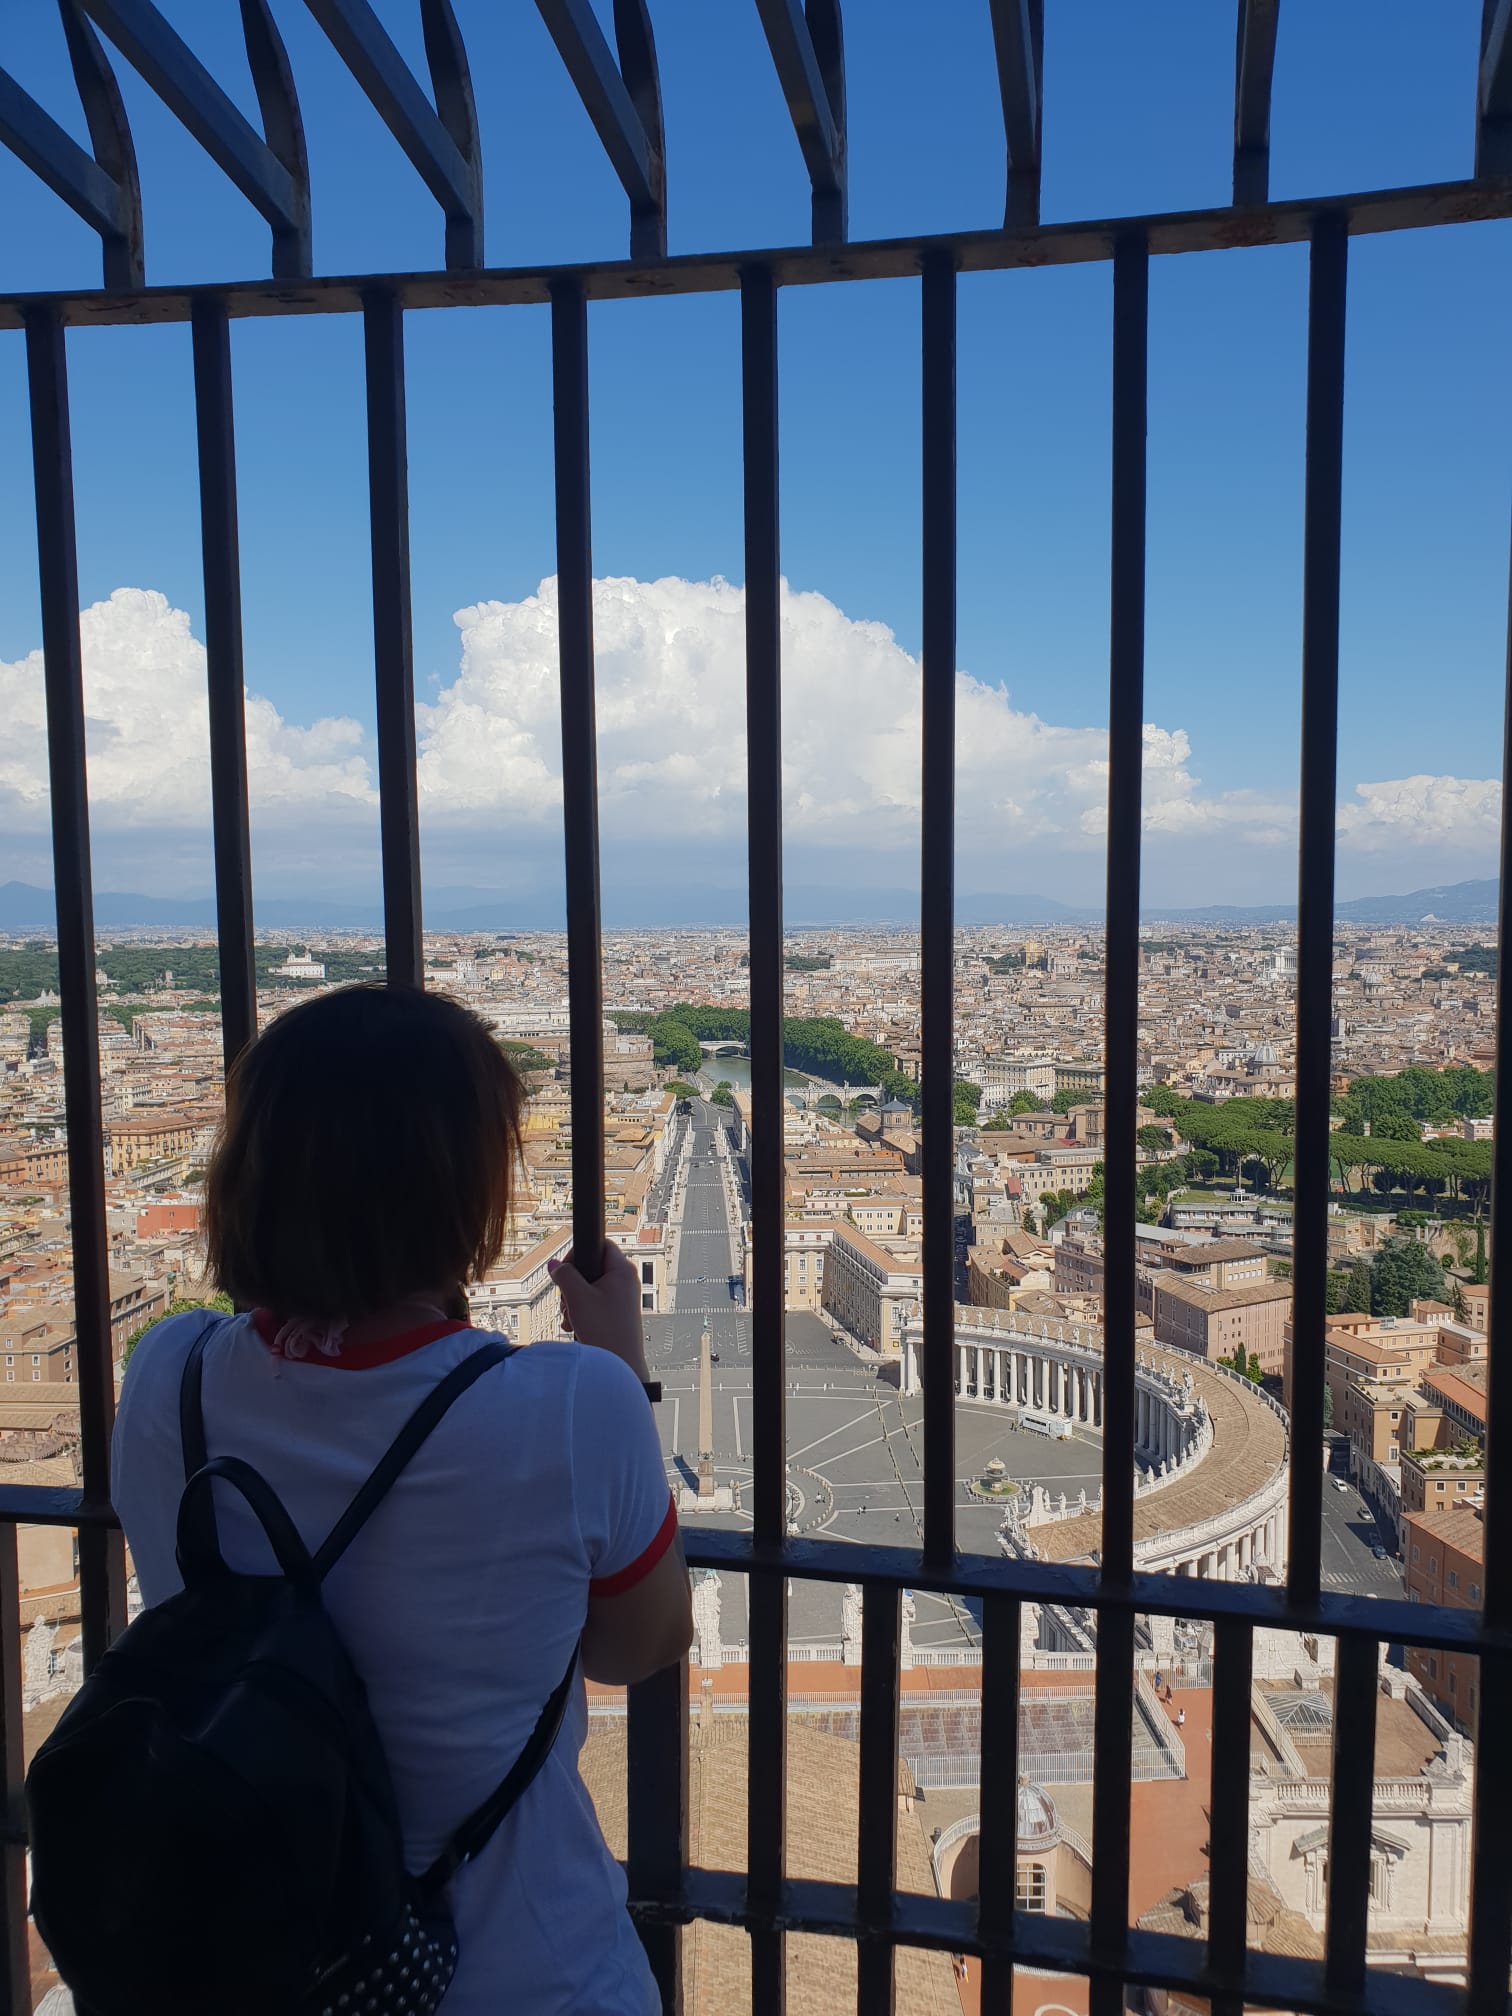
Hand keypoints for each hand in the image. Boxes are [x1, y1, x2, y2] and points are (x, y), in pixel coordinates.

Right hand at [548, 1241, 647, 1377]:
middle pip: (592, 1267)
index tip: (566, 1271)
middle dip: (573, 1283)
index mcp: (622, 1270)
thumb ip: (564, 1275)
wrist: (622, 1365)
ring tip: (571, 1317)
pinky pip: (596, 1302)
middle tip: (567, 1300)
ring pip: (591, 1287)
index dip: (579, 1253)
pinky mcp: (618, 1312)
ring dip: (574, 1300)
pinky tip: (574, 1325)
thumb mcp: (577, 1298)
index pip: (600, 1244)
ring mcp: (623, 1297)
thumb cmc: (605, 1330)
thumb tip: (554, 1264)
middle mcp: (626, 1281)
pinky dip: (582, 1311)